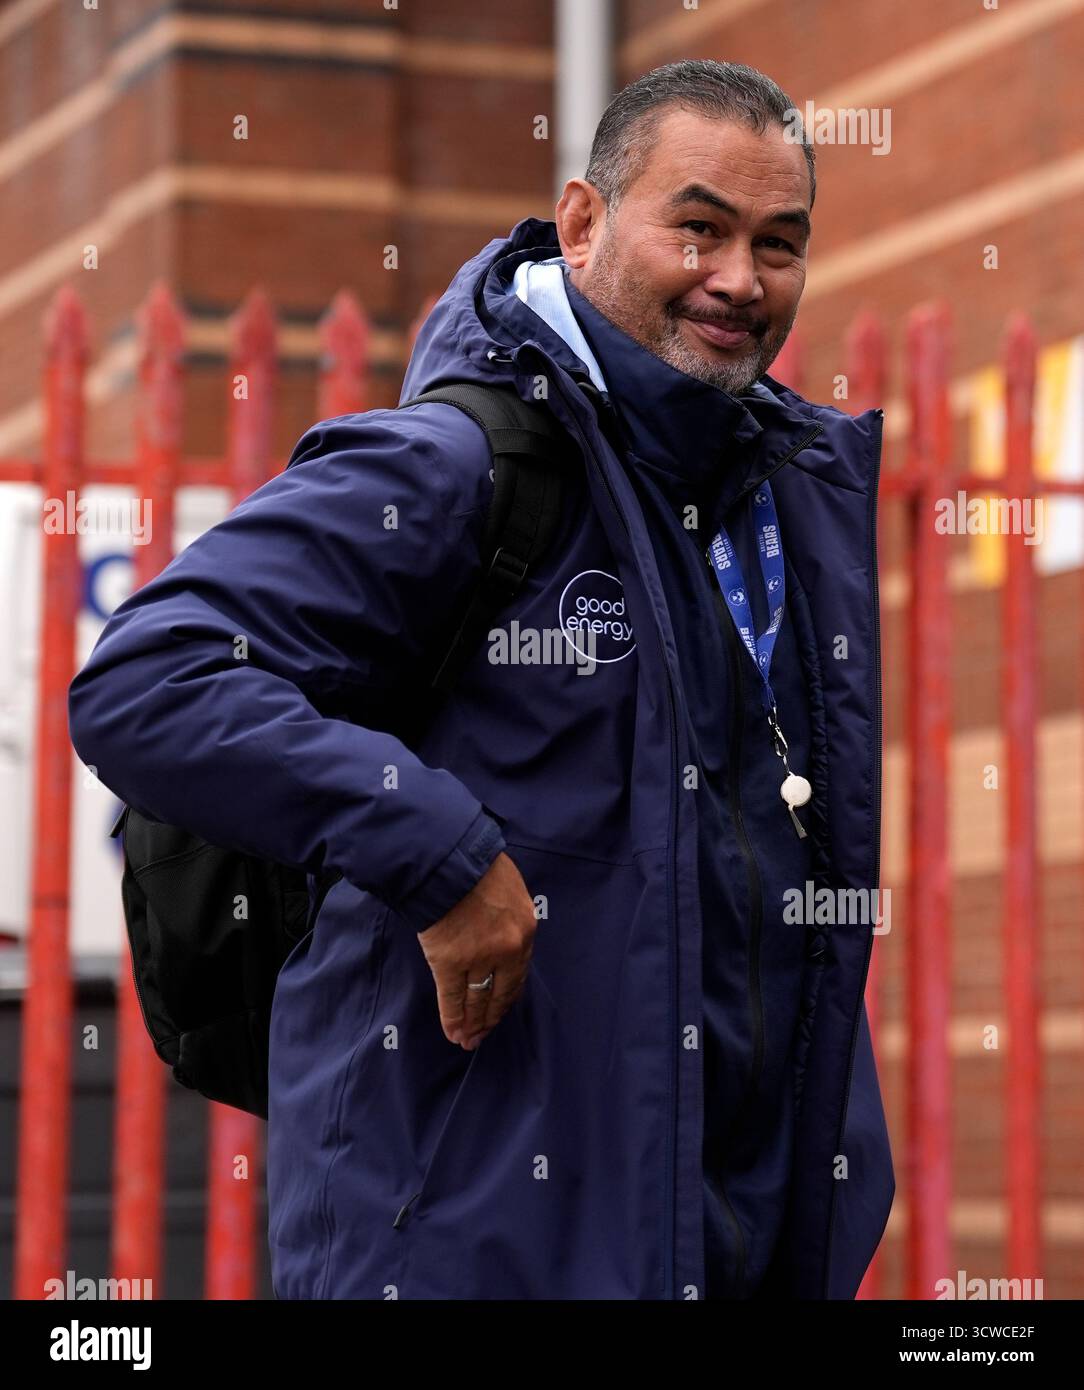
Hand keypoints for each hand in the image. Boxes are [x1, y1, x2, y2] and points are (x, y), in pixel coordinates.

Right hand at [416, 851, 536, 1050]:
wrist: (448, 860)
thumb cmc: (478, 869)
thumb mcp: (511, 894)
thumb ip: (510, 923)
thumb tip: (500, 944)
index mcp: (526, 932)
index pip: (518, 976)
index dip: (506, 998)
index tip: (499, 1011)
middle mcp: (507, 950)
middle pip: (500, 994)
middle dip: (490, 1018)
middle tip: (482, 1036)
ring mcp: (478, 958)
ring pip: (477, 1000)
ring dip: (472, 1024)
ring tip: (467, 1040)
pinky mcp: (449, 962)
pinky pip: (452, 998)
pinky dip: (452, 1019)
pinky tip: (453, 1033)